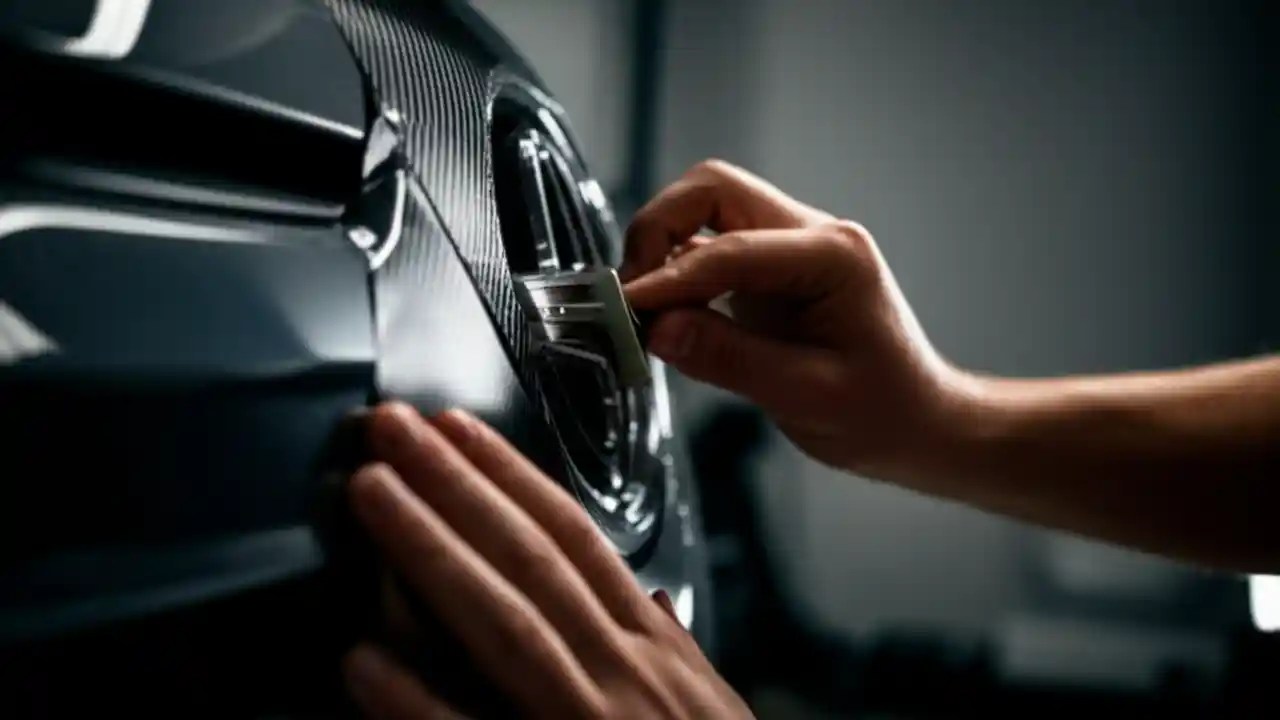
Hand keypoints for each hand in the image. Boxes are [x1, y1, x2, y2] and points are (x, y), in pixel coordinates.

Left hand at [342, 403, 751, 718]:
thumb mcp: (710, 706)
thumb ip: (673, 648)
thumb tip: (652, 597)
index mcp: (653, 650)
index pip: (576, 539)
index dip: (512, 478)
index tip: (459, 430)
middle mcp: (624, 675)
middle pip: (531, 560)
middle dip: (458, 486)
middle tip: (391, 429)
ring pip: (505, 622)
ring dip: (432, 550)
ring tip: (371, 494)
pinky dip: (419, 703)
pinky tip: (360, 660)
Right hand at [622, 159, 974, 483]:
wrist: (918, 423)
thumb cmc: (882, 413)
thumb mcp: (808, 397)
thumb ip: (731, 359)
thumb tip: (658, 329)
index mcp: (834, 255)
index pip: (729, 248)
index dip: (669, 278)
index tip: (627, 310)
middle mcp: (812, 235)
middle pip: (712, 190)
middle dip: (659, 230)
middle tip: (632, 294)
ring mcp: (789, 249)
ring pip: (705, 211)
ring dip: (664, 250)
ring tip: (643, 312)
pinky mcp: (770, 272)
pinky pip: (709, 250)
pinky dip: (678, 275)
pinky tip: (669, 319)